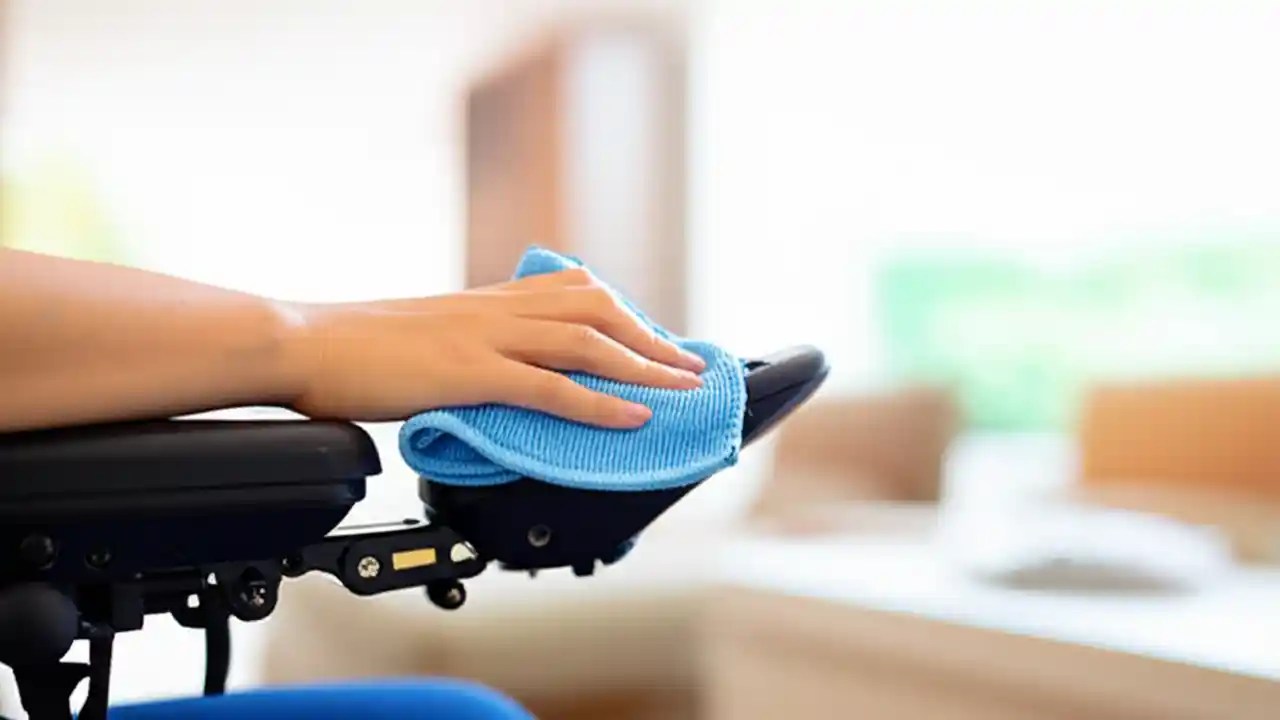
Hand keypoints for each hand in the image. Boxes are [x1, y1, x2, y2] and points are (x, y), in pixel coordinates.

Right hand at [282, 267, 705, 427]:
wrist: (303, 341)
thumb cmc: (352, 346)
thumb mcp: (422, 334)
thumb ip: (464, 343)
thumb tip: (485, 367)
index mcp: (485, 301)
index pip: (572, 292)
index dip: (622, 313)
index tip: (653, 334)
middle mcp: (495, 310)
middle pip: (596, 311)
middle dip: (650, 338)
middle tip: (690, 363)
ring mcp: (485, 338)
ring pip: (586, 344)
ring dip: (643, 366)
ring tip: (683, 387)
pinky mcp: (470, 372)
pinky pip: (550, 388)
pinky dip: (598, 403)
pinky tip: (632, 416)